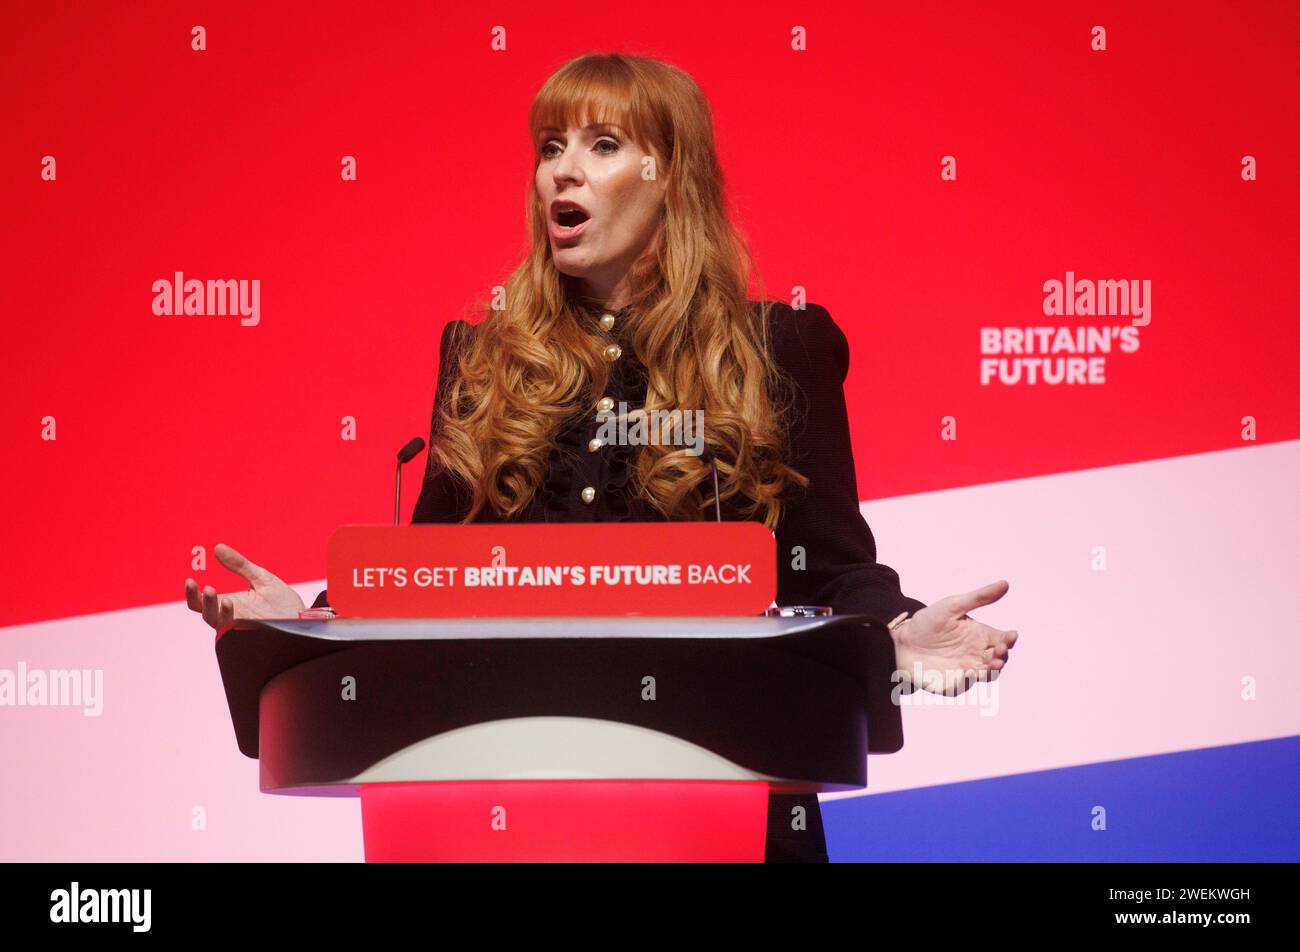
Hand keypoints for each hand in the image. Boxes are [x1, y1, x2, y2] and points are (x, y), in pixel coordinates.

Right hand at [184, 543, 305, 630]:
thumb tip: (217, 547)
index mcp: (230, 603)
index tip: (190, 580)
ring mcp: (241, 628)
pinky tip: (237, 609)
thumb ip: (240, 565)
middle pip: (206, 614)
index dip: (192, 593)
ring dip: (218, 612)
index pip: (202, 601)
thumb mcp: (261, 578)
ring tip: (225, 599)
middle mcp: (231, 617)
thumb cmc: (282, 601)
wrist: (305, 619)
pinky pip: (238, 633)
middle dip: (202, 602)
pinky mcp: (253, 636)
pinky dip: (235, 622)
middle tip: (207, 588)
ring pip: (220, 624)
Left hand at [891, 579, 1019, 695]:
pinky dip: (967, 681)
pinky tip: (968, 673)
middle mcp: (977, 655)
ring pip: (987, 675)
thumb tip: (1005, 583)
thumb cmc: (929, 622)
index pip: (1003, 639)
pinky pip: (962, 686)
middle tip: (1000, 650)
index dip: (1010, 639)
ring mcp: (966, 671)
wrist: (902, 640)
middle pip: (999, 659)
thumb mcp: (953, 606)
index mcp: (981, 636)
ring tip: (992, 665)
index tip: (1011, 635)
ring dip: (992, 671)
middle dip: (1002, 656)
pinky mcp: (951, 683)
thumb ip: (978, 597)